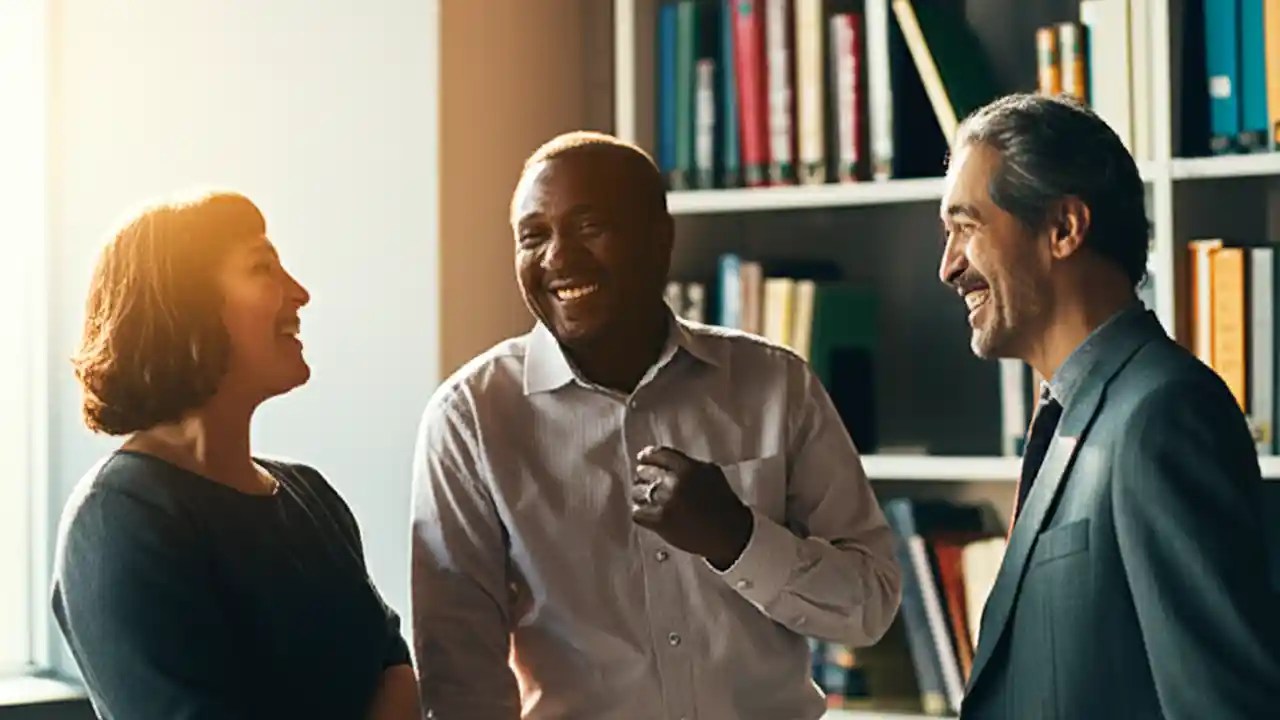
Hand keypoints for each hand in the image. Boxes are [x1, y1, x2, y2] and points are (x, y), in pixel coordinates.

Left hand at [630, 446, 753, 570]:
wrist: (728, 532)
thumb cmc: (722, 503)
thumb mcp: (711, 473)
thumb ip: (689, 464)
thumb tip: (667, 461)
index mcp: (688, 468)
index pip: (659, 454)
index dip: (648, 455)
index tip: (643, 458)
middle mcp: (675, 482)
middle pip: (645, 471)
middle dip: (644, 476)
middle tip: (645, 481)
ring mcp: (666, 502)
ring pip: (638, 491)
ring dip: (640, 494)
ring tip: (645, 498)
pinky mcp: (660, 521)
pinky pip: (637, 512)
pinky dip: (640, 512)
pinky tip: (646, 513)